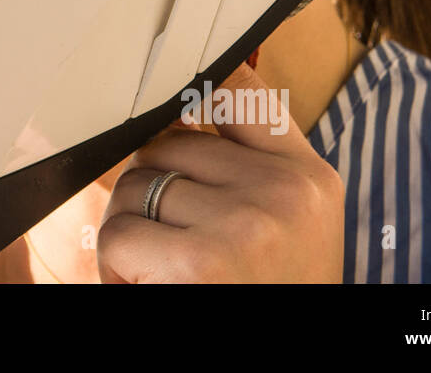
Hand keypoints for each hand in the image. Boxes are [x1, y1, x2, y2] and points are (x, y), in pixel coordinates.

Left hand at [97, 61, 344, 281]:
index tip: (167, 91)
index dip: (191, 91)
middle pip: (167, 145)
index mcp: (311, 179)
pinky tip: (154, 290)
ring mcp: (245, 225)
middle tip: (179, 244)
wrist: (292, 366)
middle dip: (153, 191)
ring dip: (132, 232)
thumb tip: (204, 87)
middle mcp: (286, 194)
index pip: (241, 93)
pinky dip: (119, 270)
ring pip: (134, 187)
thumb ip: (254, 159)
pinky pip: (119, 234)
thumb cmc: (275, 292)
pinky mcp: (200, 262)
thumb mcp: (293, 223)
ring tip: (170, 272)